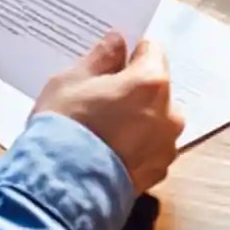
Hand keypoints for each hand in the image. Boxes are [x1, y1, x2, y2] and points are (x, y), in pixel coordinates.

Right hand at [33, 32, 184, 193]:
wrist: (61, 186)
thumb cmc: (64, 127)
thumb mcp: (72, 80)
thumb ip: (101, 58)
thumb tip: (116, 43)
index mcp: (151, 82)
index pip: (152, 51)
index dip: (131, 53)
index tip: (113, 61)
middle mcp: (169, 113)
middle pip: (156, 88)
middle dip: (134, 89)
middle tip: (101, 98)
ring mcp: (166, 145)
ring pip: (155, 120)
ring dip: (138, 118)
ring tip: (103, 128)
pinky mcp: (158, 172)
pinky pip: (150, 148)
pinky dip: (136, 146)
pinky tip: (108, 150)